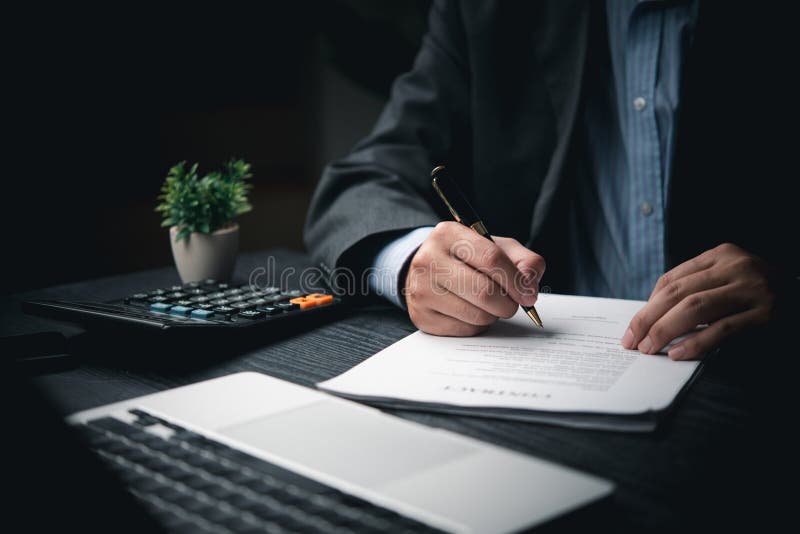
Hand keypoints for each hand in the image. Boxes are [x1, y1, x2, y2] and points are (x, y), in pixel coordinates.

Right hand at [404, 222, 543, 335]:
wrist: (429, 272)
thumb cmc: (468, 259)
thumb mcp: (497, 247)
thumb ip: (523, 261)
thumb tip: (530, 288)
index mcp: (448, 234)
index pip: (491, 258)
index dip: (517, 281)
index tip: (528, 295)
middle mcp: (429, 259)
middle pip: (485, 291)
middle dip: (508, 304)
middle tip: (511, 304)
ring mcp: (421, 289)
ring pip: (477, 315)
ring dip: (492, 315)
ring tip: (486, 304)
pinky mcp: (422, 315)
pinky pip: (465, 330)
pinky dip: (477, 326)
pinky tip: (469, 311)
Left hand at [621, 243, 775, 359]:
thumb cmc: (761, 293)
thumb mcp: (729, 280)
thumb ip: (698, 289)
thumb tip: (653, 318)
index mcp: (722, 255)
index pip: (671, 279)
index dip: (647, 305)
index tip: (633, 327)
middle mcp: (737, 266)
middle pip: (677, 292)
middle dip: (648, 319)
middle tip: (632, 342)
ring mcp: (753, 289)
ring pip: (695, 307)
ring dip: (666, 330)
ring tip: (649, 349)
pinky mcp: (767, 314)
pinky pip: (722, 329)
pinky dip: (696, 342)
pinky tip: (678, 353)